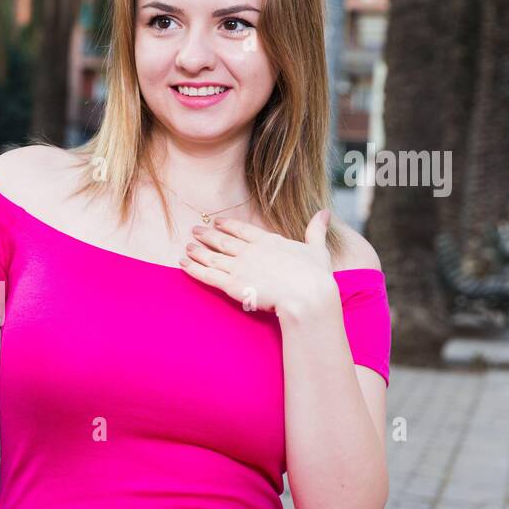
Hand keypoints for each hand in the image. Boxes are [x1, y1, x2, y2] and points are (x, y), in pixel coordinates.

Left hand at [180, 209, 337, 316]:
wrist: (307, 296)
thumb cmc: (316, 276)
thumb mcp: (318, 249)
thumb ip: (316, 230)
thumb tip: (325, 212)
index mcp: (269, 241)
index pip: (242, 229)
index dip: (227, 225)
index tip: (216, 221)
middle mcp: (250, 251)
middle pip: (223, 241)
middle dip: (207, 235)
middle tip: (194, 230)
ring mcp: (239, 267)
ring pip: (212, 257)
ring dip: (198, 252)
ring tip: (187, 247)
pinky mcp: (232, 285)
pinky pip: (208, 275)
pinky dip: (193, 269)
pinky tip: (183, 264)